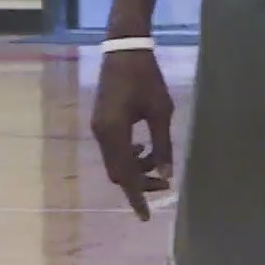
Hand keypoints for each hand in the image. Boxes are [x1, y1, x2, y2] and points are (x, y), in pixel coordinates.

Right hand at [88, 47, 174, 219]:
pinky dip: (127, 156)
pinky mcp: (100, 120)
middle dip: (138, 183)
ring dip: (134, 169)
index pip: (125, 175)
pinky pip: (112, 148)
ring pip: (114, 161)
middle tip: (164, 185)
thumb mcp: (161, 111)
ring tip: (156, 164)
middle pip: (117, 172)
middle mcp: (101, 133)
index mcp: (114, 133)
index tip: (146, 216)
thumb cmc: (146, 77)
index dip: (136, 197)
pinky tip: (143, 148)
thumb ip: (162, 145)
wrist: (124, 47)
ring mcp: (98, 127)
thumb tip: (166, 175)